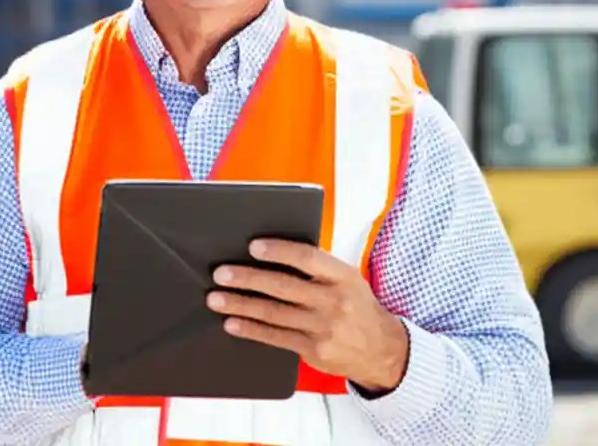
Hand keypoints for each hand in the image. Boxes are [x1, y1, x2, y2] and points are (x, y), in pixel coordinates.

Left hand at [206, 239, 409, 394]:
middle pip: (283, 286)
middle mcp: (334, 301)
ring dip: (240, 305)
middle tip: (220, 273)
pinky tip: (232, 323)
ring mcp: (324, 328)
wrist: (382, 350)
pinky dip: (250, 330)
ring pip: (274, 313)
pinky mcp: (314, 350)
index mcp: (342, 276)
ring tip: (215, 298)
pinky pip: (276, 337)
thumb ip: (315, 267)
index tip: (252, 246)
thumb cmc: (355, 306)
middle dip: (247, 278)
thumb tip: (267, 252)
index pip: (307, 257)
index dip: (279, 251)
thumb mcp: (346, 279)